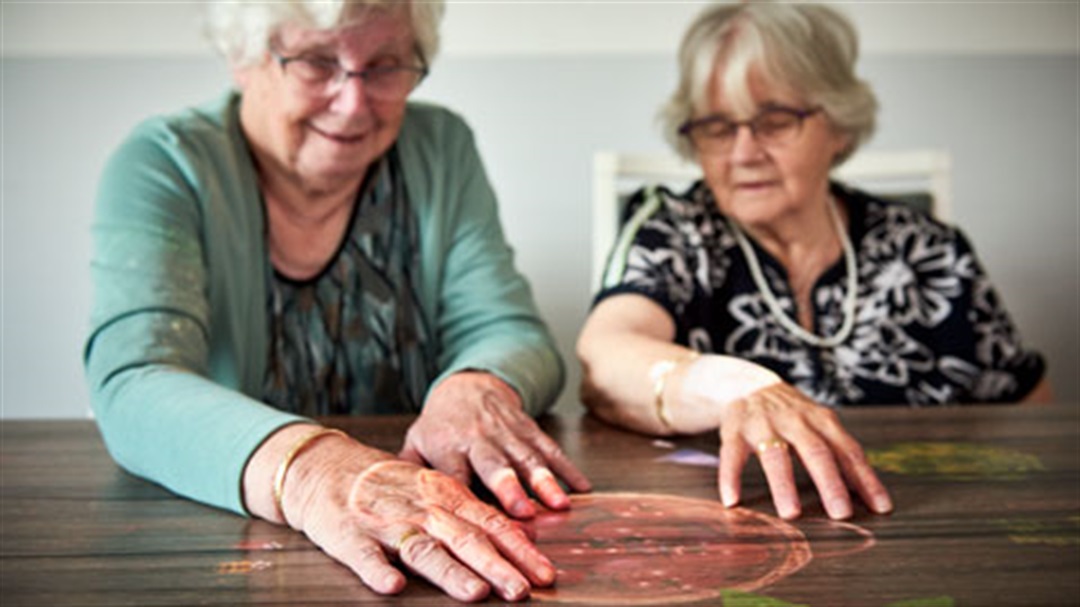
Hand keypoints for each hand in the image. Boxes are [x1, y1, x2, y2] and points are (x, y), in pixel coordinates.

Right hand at [285, 442, 554, 601]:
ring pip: (423, 549)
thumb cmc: (389, 485)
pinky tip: (391, 587)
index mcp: (446, 497)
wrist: (327, 467)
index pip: (491, 523)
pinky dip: (377, 571)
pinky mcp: (350, 537)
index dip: (520, 549)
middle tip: (523, 590)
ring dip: (450, 572)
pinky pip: (364, 556)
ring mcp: (387, 524)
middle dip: (497, 566)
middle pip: (465, 538)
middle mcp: (423, 509)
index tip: (546, 574)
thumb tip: (524, 536)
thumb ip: (474, 514)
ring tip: (475, 593)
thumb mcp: (436, 491)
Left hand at [400, 372, 591, 518]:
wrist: (469, 384)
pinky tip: (583, 487)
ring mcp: (506, 431)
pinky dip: (567, 467)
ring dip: (546, 481)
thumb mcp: (416, 442)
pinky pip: (550, 447)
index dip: (465, 494)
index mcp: (446, 444)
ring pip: (528, 456)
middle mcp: (478, 437)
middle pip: (494, 463)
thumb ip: (410, 472)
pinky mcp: (528, 428)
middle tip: (524, 511)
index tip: (475, 521)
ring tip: (561, 503)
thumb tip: (395, 508)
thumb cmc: (440, 425)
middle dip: (509, 487)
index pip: (454, 472)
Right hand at [716, 382, 892, 519]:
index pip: (848, 451)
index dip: (865, 479)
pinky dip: (731, 477)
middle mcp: (795, 420)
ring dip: (783, 484)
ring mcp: (764, 424)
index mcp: (822, 421)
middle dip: (830, 483)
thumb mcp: (819, 425)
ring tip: (791, 513)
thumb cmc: (791, 415)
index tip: (880, 507)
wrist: (747, 383)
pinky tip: (732, 500)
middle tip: (841, 513)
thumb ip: (841, 454)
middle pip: (816, 451)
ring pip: (775, 455)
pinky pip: (732, 455)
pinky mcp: (735, 429)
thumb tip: (872, 496)